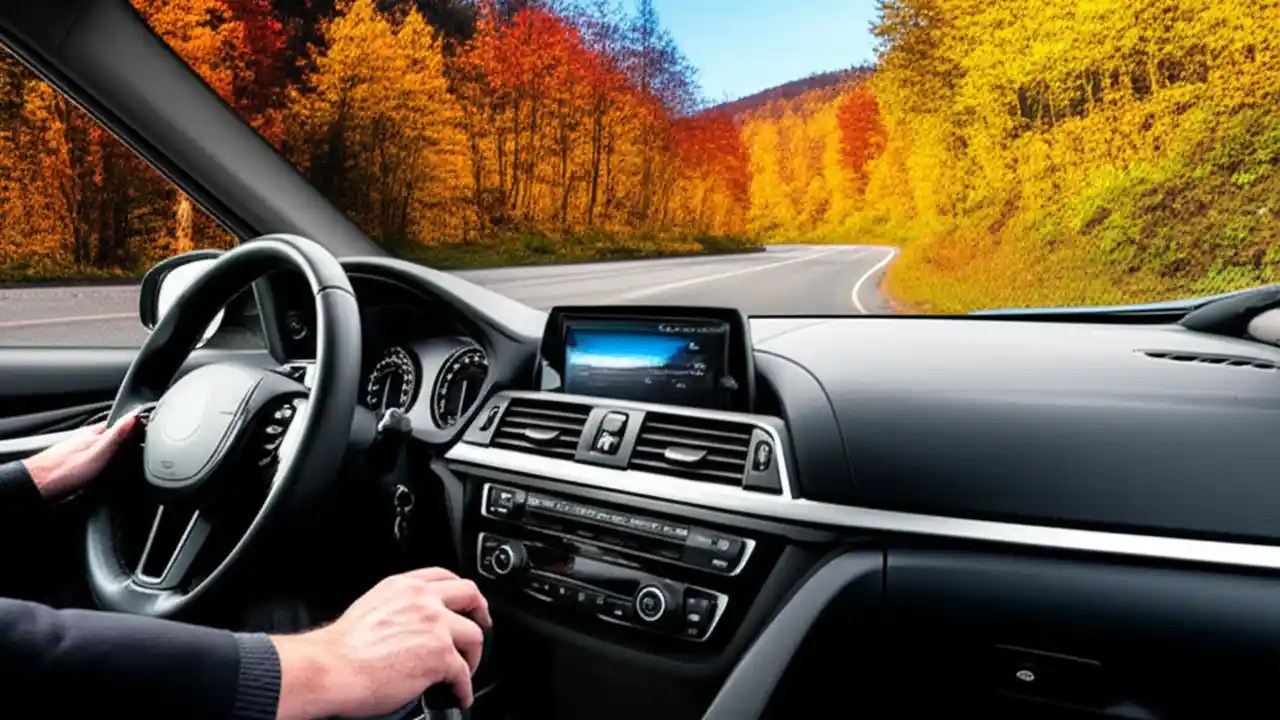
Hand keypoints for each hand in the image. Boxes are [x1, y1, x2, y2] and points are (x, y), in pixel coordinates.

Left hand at [22, 412, 138, 500]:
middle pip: (111, 440)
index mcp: (92, 434)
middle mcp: (84, 441)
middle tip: (137, 454)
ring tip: (121, 468)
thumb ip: (117, 436)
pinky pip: (94, 467)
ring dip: (112, 460)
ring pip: (102, 454)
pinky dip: (101, 472)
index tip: (145, 436)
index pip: (119, 425)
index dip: (133, 429)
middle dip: (123, 446)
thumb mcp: (98, 452)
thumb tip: (134, 416)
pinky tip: (102, 478)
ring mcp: (78, 455)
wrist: (37, 487)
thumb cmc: (65, 471)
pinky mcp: (73, 468)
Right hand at [271, 567, 491, 719]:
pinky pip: (464, 672)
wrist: (330, 669)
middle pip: (470, 595)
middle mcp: (423, 600)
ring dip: (473, 655)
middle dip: (480, 611)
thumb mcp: (371, 607)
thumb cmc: (340, 648)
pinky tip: (460, 694)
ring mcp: (435, 626)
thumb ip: (398, 606)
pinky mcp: (441, 655)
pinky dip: (465, 687)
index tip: (465, 601)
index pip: (444, 576)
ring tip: (466, 669)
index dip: (460, 591)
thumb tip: (409, 622)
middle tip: (482, 625)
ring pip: (474, 635)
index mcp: (404, 586)